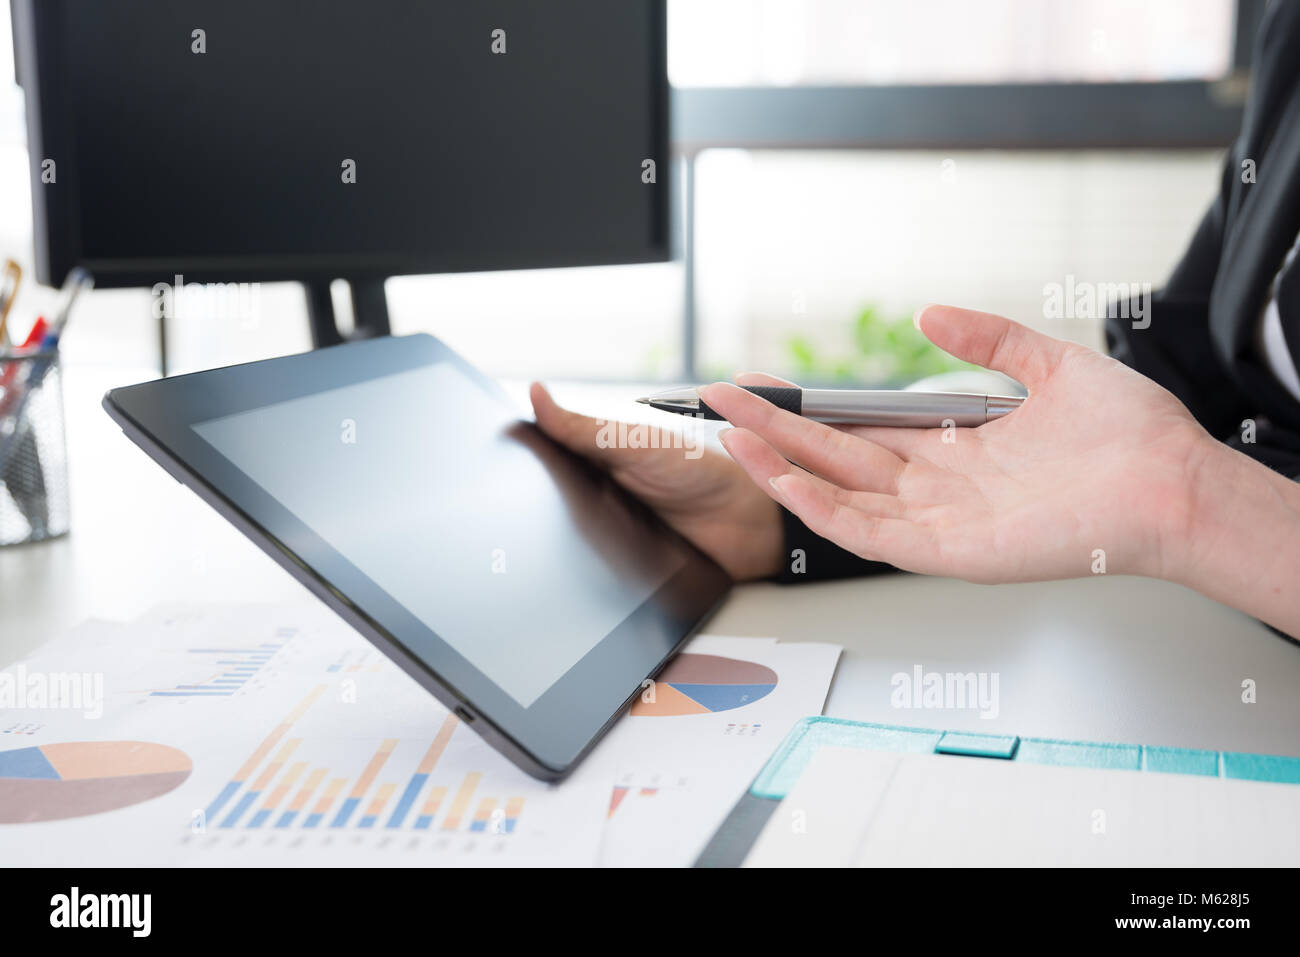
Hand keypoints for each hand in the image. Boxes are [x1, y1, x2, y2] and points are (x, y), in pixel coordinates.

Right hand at [529, 381, 784, 580]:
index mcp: (595, 460)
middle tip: (507, 510)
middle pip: (545, 507)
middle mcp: (597, 497)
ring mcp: (608, 534)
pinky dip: (581, 577)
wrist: (751, 525)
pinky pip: (591, 578)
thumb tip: (535, 394)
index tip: (489, 460)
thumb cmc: (702, 473)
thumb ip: (586, 428)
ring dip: (553, 546)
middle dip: (526, 510)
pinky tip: (572, 574)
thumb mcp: (637, 444)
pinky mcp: (621, 572)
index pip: (542, 460)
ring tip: (535, 542)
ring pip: (563, 545)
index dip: (516, 461)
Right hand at [706, 304, 1222, 584]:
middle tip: (720, 400)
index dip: (810, 407)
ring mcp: (936, 522)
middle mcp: (936, 489)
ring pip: (836, 496)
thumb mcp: (1050, 364)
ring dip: (779, 468)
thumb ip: (989, 339)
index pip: (861, 428)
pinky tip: (780, 478)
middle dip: (775, 430)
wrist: (1174, 479)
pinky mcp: (945, 551)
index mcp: (953, 449)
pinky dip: (816, 508)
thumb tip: (929, 315)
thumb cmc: (1128, 434)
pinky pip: (865, 532)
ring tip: (731, 433)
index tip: (768, 382)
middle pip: (833, 458)